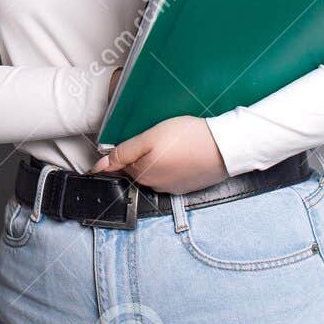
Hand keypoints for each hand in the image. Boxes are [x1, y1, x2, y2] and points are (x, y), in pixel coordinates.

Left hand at [90, 115, 229, 193]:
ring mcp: (173, 187)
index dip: (128, 148)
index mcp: (143, 173)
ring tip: (172, 143)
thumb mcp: (150, 138)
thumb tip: (98, 166)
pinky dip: (174, 165)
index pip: (123, 163)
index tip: (138, 139)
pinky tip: (183, 152)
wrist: (225, 147)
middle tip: (158, 136)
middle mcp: (155, 185)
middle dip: (143, 154)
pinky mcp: (188, 186)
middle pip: (139, 168)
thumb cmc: (188, 138)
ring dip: (159, 159)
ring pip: (157, 171)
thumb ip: (124, 152)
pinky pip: (173, 175)